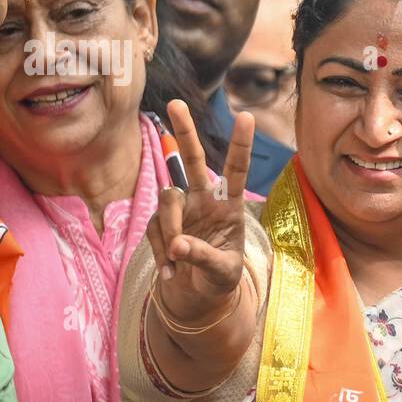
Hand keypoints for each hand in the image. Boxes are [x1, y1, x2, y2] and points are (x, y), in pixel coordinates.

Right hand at [146, 101, 253, 323]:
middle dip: (185, 131)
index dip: (239, 145)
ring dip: (170, 230)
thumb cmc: (220, 281)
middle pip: (193, 160)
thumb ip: (203, 257)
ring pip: (167, 201)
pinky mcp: (161, 225)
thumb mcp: (222, 273)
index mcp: (230, 207)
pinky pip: (154, 229)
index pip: (236, 171)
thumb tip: (177, 246)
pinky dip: (159, 252)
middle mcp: (204, 201)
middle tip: (175, 103)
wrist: (199, 298)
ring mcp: (181, 211)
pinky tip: (171, 273)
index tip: (247, 117)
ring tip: (177, 260)